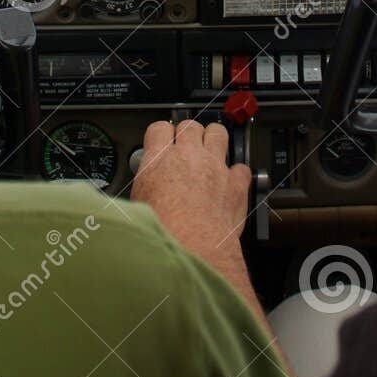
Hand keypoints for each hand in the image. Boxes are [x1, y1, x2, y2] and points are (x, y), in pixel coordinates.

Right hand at [131, 118, 250, 264]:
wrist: (191, 250)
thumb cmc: (161, 233)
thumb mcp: (135, 208)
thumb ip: (141, 190)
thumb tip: (139, 195)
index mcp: (159, 160)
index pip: (159, 128)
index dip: (161, 134)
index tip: (162, 141)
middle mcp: (188, 157)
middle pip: (190, 126)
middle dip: (188, 133)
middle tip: (186, 147)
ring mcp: (215, 167)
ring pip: (218, 133)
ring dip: (214, 139)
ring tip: (210, 151)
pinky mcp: (236, 185)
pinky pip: (241, 167)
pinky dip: (237, 173)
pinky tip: (231, 182)